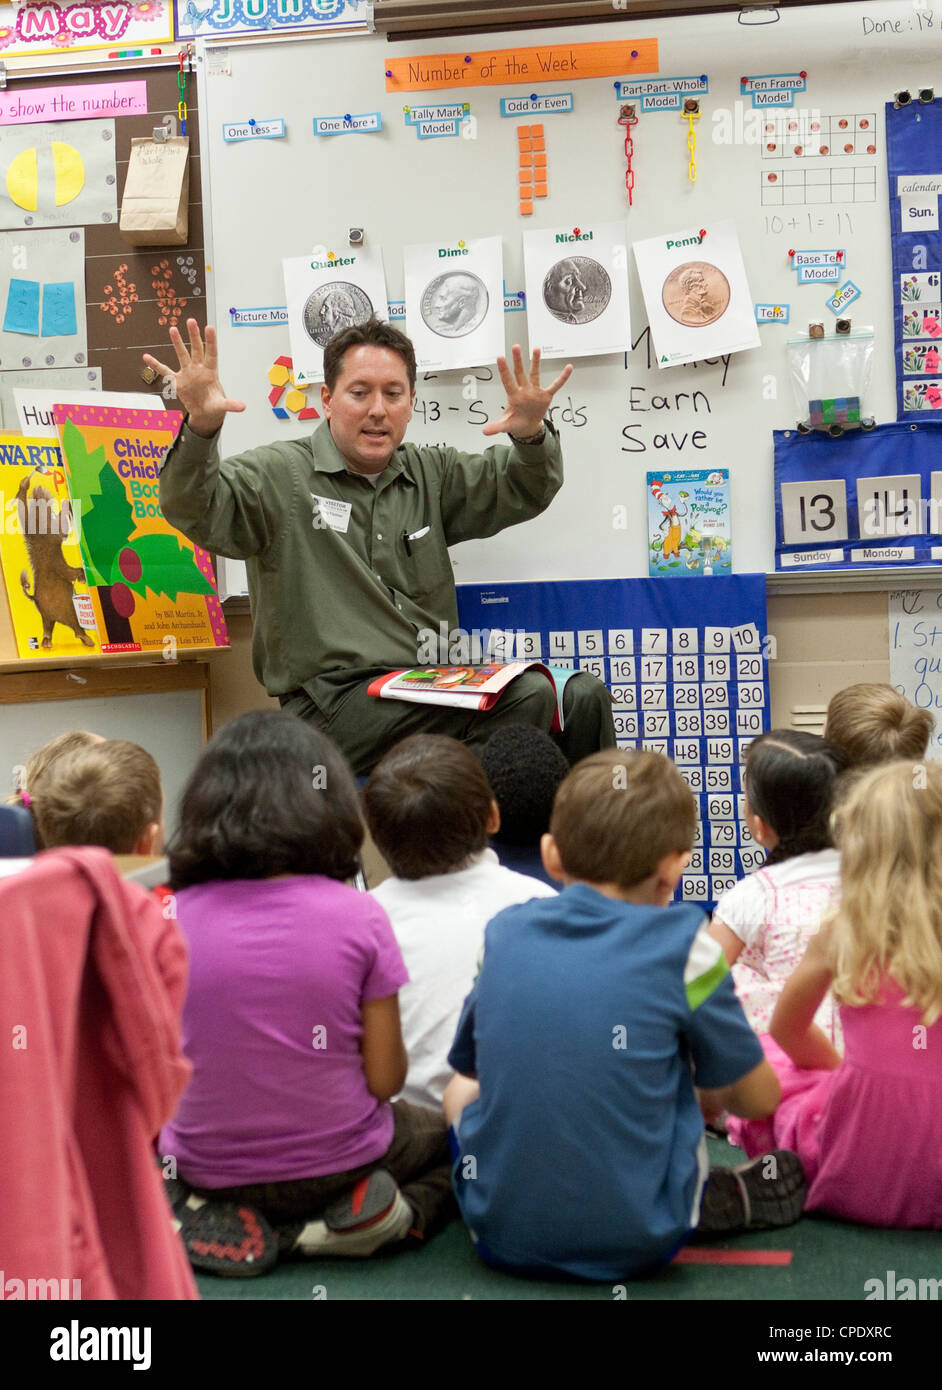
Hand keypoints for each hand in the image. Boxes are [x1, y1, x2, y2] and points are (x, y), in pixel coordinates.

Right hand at [143, 319, 244, 437]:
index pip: (211, 354)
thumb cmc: (214, 405)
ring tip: (172, 328)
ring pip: (182, 354)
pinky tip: (146, 357)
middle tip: (192, 321)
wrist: (204, 411)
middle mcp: (198, 369)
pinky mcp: (178, 380)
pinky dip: (156, 365)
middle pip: (196, 349)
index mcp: (210, 372)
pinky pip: (165, 370)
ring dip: (177, 342)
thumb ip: (231, 404)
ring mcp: (187, 373)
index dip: (211, 342)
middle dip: (194, 336)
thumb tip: (243, 407)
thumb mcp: (222, 405)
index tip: (210, 328)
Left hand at [481, 344, 572, 438]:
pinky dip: (562, 378)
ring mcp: (535, 391)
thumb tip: (484, 431)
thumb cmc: (516, 423)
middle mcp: (524, 390)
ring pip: (535, 374)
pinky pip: (556, 385)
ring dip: (535, 362)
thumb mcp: (505, 425)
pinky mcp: (545, 395)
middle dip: (518, 360)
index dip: (504, 370)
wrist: (527, 426)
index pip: (508, 380)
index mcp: (514, 396)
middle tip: (516, 347)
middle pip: (520, 372)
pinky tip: (568, 368)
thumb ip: (496, 427)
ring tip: (536, 349)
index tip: (500, 357)